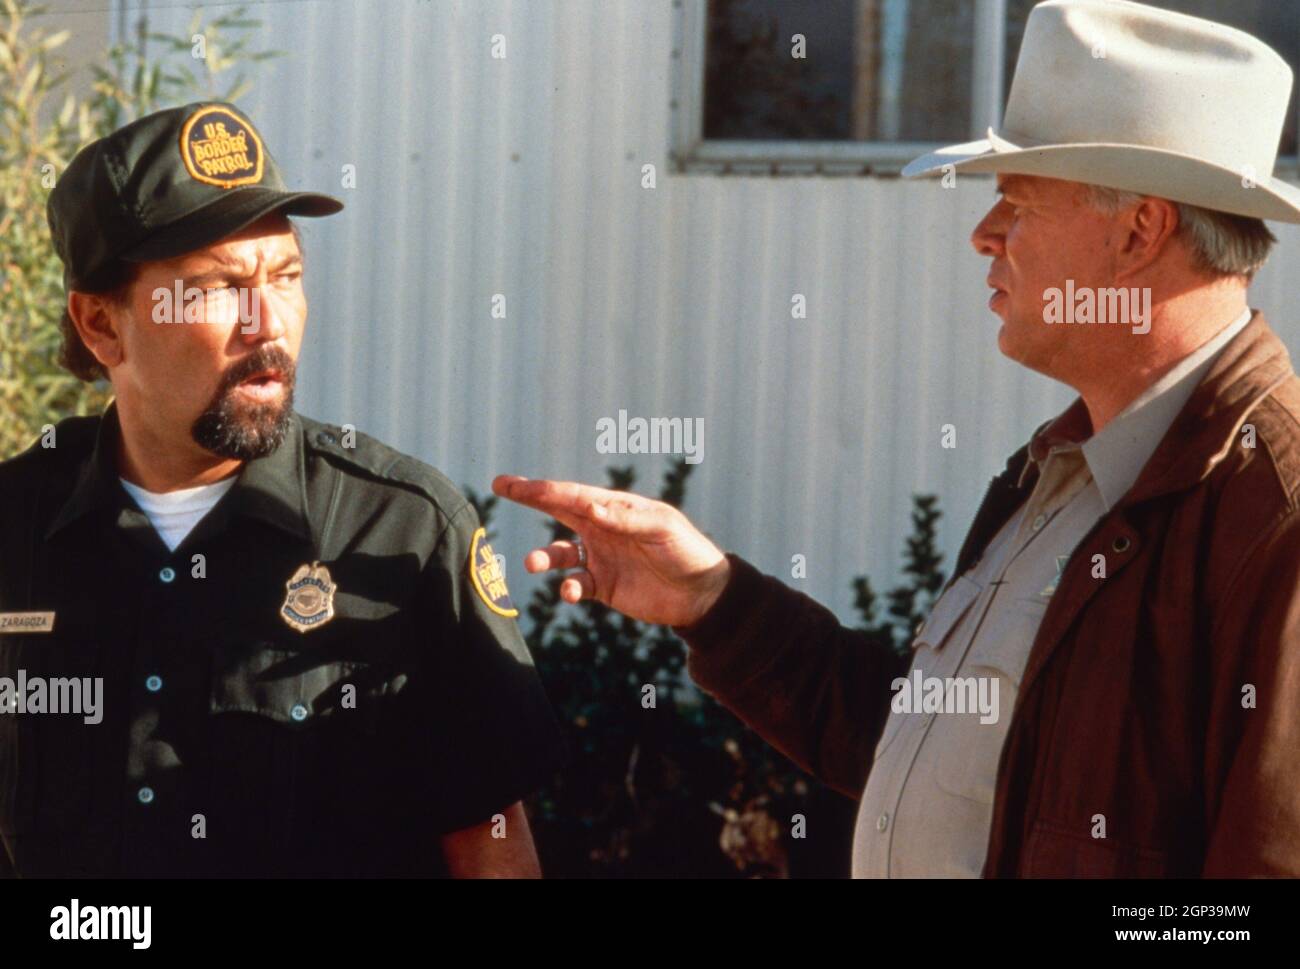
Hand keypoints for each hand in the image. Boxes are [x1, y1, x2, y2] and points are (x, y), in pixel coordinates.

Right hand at [491, 475, 731, 626]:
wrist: (704, 594)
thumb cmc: (687, 551)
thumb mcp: (662, 529)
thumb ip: (625, 519)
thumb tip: (589, 506)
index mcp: (615, 509)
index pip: (572, 495)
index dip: (540, 488)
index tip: (511, 483)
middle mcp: (602, 529)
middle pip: (558, 511)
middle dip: (531, 499)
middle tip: (501, 487)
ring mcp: (601, 558)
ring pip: (559, 554)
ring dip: (543, 557)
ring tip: (533, 564)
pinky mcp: (604, 586)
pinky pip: (575, 585)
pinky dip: (567, 589)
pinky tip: (571, 593)